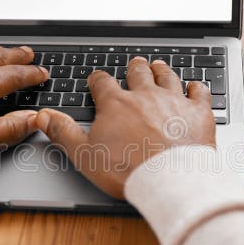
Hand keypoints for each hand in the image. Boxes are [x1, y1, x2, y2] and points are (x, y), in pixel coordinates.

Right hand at [35, 58, 215, 198]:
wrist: (169, 179)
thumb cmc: (127, 170)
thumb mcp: (84, 154)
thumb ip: (63, 132)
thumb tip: (43, 117)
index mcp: (116, 104)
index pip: (103, 82)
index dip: (98, 79)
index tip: (97, 80)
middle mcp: (145, 95)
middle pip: (138, 72)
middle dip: (134, 68)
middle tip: (134, 65)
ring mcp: (174, 100)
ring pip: (167, 76)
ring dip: (162, 70)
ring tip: (159, 66)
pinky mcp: (198, 112)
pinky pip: (199, 91)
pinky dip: (197, 87)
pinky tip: (195, 86)